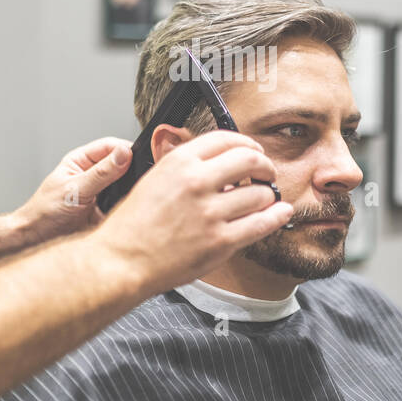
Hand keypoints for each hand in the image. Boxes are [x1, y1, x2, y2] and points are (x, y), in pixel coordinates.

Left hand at [14, 136, 133, 244]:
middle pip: (122, 165)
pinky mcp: (108, 211)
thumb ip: (100, 173)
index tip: (138, 158)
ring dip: (132, 190)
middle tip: (141, 177)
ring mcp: (102, 193)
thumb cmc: (44, 211)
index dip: (125, 150)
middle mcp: (94, 175)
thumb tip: (123, 154)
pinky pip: (125, 205)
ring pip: (126, 185)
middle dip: (133, 170)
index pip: (110, 146)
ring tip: (136, 195)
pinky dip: (130, 207)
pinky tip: (131, 210)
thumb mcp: (74, 189)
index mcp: (82, 161)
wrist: (38, 239)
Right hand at [89, 130, 293, 294]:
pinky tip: (280, 212)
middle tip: (266, 172)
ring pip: (260, 193)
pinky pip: (262, 223)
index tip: (253, 151)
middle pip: (250, 160)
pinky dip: (276, 215)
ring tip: (265, 199)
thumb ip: (185, 167)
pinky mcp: (220, 242)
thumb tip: (216, 160)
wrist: (121, 261)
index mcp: (178, 162)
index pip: (226, 139)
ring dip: (268, 194)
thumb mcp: (154, 180)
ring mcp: (210, 213)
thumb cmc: (132, 226)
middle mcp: (196, 182)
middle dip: (265, 165)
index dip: (247, 144)